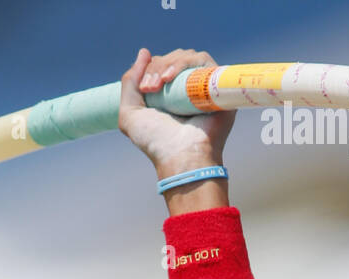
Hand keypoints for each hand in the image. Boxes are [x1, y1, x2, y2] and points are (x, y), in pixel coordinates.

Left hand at [118, 48, 235, 177]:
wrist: (180, 156)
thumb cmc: (155, 141)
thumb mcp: (130, 114)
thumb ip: (129, 83)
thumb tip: (144, 52)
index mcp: (169, 94)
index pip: (161, 65)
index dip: (150, 68)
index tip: (144, 88)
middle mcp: (188, 89)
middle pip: (174, 58)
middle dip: (158, 66)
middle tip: (150, 87)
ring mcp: (204, 86)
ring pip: (188, 56)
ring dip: (170, 64)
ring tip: (162, 82)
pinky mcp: (218, 86)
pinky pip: (204, 60)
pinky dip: (185, 63)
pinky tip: (171, 79)